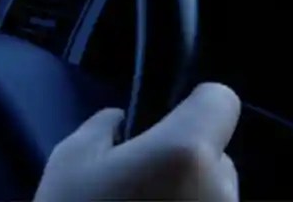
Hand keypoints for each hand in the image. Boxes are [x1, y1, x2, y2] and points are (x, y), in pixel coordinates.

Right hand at [34, 83, 240, 201]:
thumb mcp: (70, 162)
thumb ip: (104, 128)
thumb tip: (121, 121)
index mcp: (186, 154)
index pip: (222, 101)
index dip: (196, 106)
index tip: (167, 123)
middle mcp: (221, 192)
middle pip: (218, 158)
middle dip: (187, 165)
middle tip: (141, 187)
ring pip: (217, 198)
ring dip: (191, 201)